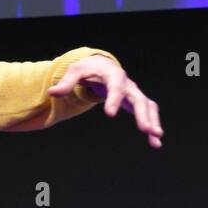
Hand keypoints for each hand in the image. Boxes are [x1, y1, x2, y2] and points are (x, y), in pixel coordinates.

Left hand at [47, 56, 163, 148]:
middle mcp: (127, 84)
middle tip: (145, 130)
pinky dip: (152, 125)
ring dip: (152, 121)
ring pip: (147, 107)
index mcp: (113, 75)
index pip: (116, 87)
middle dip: (142, 114)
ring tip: (156, 138)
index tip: (110, 114)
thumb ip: (66, 83)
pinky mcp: (135, 101)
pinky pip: (147, 113)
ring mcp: (133, 93)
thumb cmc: (87, 69)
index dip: (114, 100)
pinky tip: (155, 142)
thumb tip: (51, 92)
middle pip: (138, 99)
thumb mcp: (75, 71)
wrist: (101, 66)